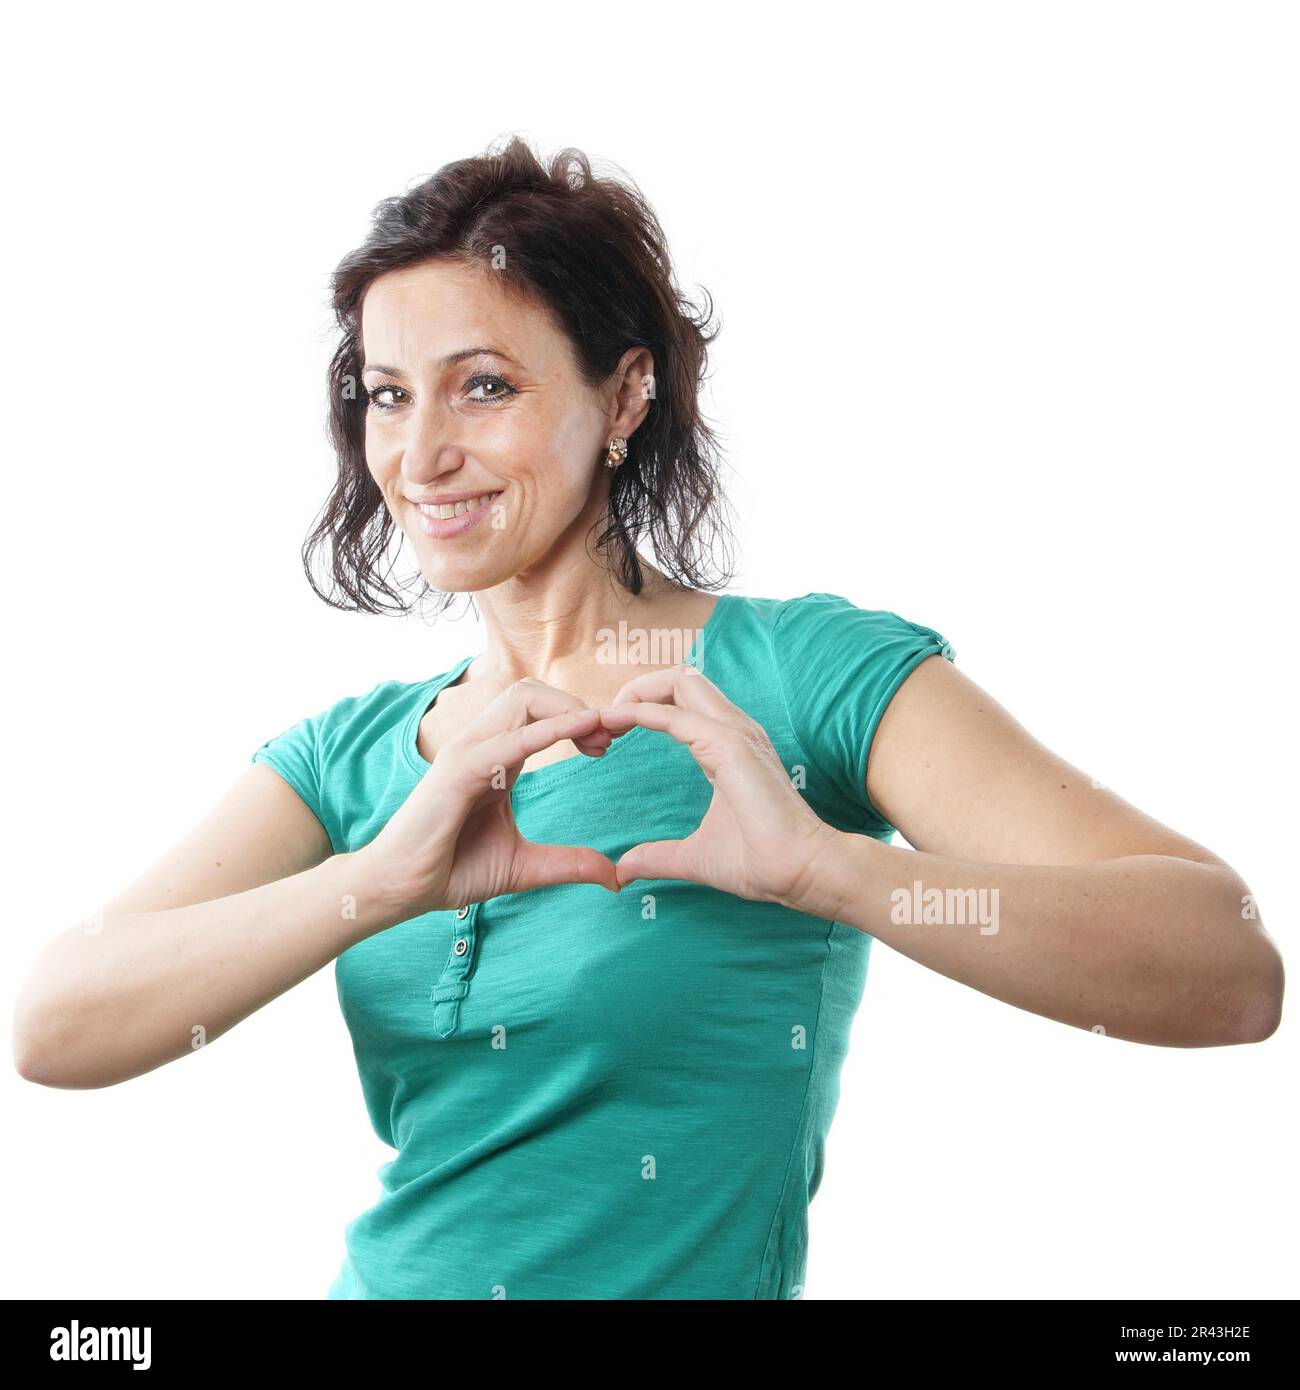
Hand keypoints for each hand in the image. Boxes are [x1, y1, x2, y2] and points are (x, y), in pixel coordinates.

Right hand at [358, 678, 624, 914]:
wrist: (402, 889)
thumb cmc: (452, 869)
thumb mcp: (525, 867)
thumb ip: (568, 864)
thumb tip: (615, 877)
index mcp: (496, 757)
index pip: (539, 712)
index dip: (579, 719)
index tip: (608, 745)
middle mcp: (482, 745)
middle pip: (533, 693)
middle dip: (577, 705)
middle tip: (609, 738)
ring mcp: (468, 752)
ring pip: (522, 699)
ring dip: (568, 710)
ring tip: (598, 736)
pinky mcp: (458, 770)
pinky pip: (510, 739)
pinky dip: (549, 730)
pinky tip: (580, 732)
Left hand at [597, 665, 844, 911]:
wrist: (801, 872)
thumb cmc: (761, 862)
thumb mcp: (695, 857)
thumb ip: (659, 856)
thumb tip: (624, 870)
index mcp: (727, 746)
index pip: (681, 702)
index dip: (642, 707)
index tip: (609, 733)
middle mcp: (733, 731)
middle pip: (680, 679)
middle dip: (636, 689)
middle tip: (604, 721)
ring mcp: (735, 733)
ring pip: (681, 680)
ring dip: (637, 693)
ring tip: (606, 720)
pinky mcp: (731, 746)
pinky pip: (677, 714)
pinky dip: (641, 713)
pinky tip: (615, 724)